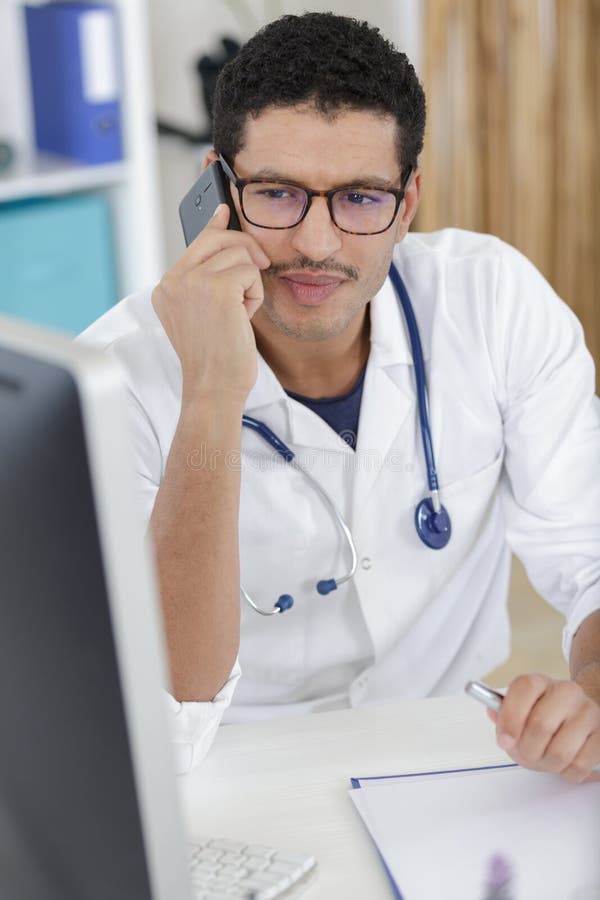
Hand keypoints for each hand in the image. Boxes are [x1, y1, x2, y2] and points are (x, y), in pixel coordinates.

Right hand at [152, 204, 270, 402]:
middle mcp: (173, 280)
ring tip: (240, 312)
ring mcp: (192, 282)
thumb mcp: (204, 314)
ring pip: (239, 255)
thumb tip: (226, 244)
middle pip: (218, 239)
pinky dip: (256, 295)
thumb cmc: (214, 358)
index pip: (194, 243)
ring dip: (250, 283)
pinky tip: (245, 317)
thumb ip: (208, 279)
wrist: (213, 387)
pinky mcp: (216, 287)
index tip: (225, 210)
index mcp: (165, 288)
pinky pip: (250, 272)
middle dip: (246, 249)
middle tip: (261, 267)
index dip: (215, 227)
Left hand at [488, 674, 599, 781]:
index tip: (504, 741)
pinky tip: (564, 762)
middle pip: (540, 726)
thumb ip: (503, 713)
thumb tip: (494, 713)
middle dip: (527, 751)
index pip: (523, 690)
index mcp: (539, 682)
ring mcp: (588, 712)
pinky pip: (579, 765)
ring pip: (560, 752)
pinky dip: (567, 772)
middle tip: (525, 755)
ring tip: (545, 758)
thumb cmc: (542, 715)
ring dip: (547, 764)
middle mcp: (566, 692)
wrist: (578, 714)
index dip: (510, 718)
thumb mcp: (519, 710)